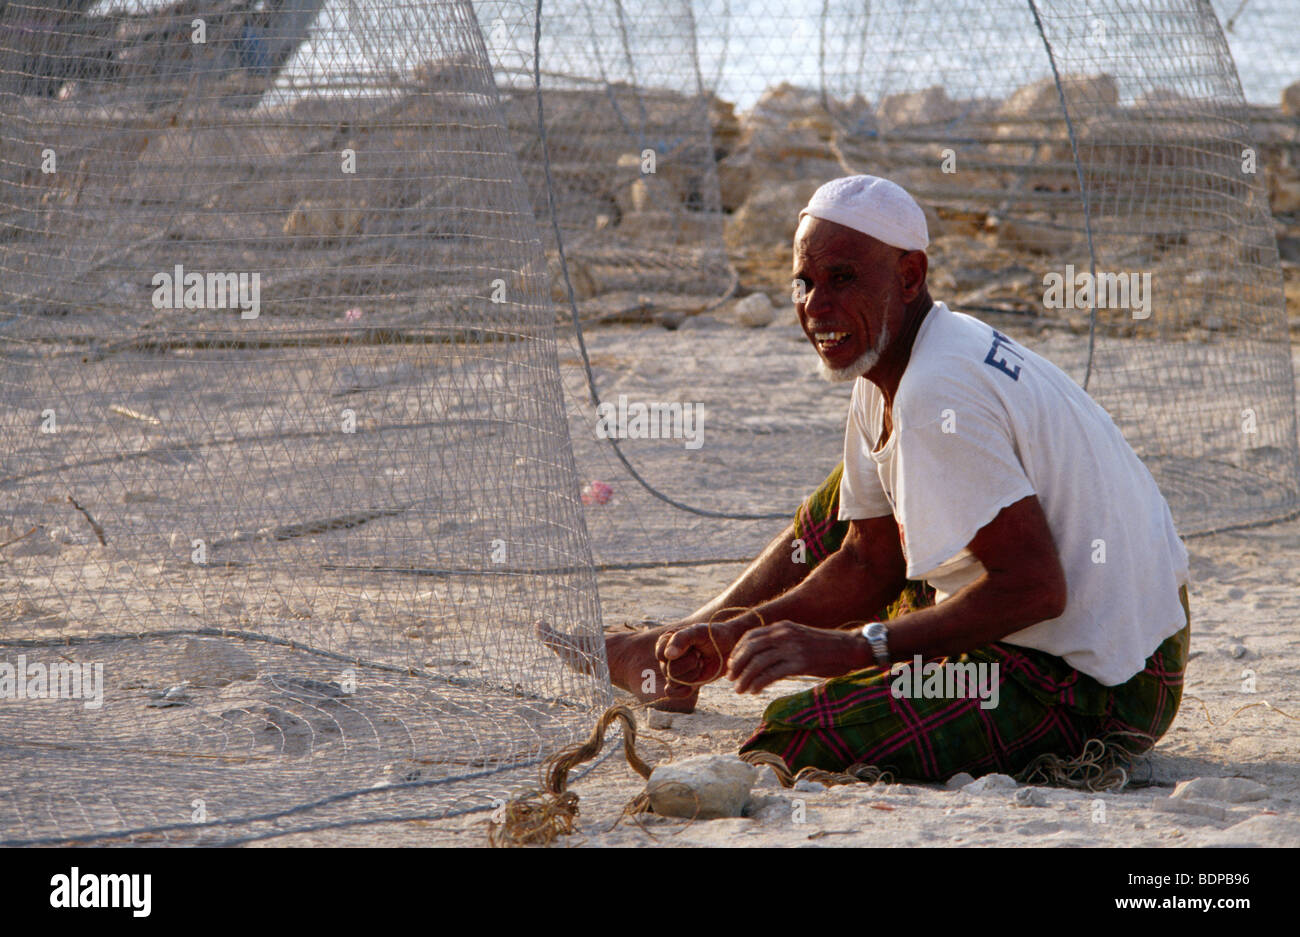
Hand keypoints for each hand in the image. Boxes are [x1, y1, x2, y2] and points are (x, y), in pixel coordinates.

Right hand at [655, 619, 742, 693]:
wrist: (729, 646)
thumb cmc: (712, 635)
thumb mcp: (698, 631)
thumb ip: (681, 639)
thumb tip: (667, 656)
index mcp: (666, 641)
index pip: (661, 654)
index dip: (677, 654)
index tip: (692, 647)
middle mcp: (667, 657)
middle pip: (668, 670)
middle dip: (689, 664)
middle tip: (700, 655)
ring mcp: (674, 671)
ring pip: (673, 682)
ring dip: (691, 674)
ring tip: (701, 663)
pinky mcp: (682, 683)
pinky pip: (673, 693)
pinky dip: (683, 691)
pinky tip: (695, 683)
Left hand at [726, 621, 872, 694]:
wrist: (849, 648)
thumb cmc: (824, 647)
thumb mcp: (799, 638)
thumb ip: (780, 643)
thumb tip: (760, 658)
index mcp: (782, 627)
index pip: (750, 637)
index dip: (737, 652)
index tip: (732, 666)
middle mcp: (784, 634)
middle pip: (750, 649)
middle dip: (737, 665)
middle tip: (731, 679)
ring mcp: (792, 648)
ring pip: (758, 663)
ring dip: (745, 678)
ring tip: (740, 689)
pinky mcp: (800, 663)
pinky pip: (771, 674)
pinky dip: (759, 683)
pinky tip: (755, 690)